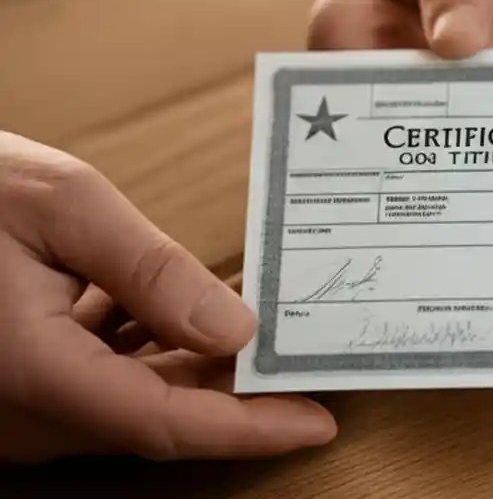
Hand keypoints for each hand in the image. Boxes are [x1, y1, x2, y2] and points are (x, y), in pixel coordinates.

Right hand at [0, 132, 335, 462]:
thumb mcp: (61, 206)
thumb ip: (152, 272)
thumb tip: (236, 331)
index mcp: (36, 371)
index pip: (167, 422)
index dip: (250, 428)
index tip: (320, 423)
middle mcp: (26, 407)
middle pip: (160, 415)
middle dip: (242, 394)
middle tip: (316, 362)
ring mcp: (20, 399)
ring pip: (136, 398)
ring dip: (205, 367)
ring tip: (277, 328)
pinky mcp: (21, 378)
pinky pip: (106, 377)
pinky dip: (161, 348)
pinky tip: (200, 310)